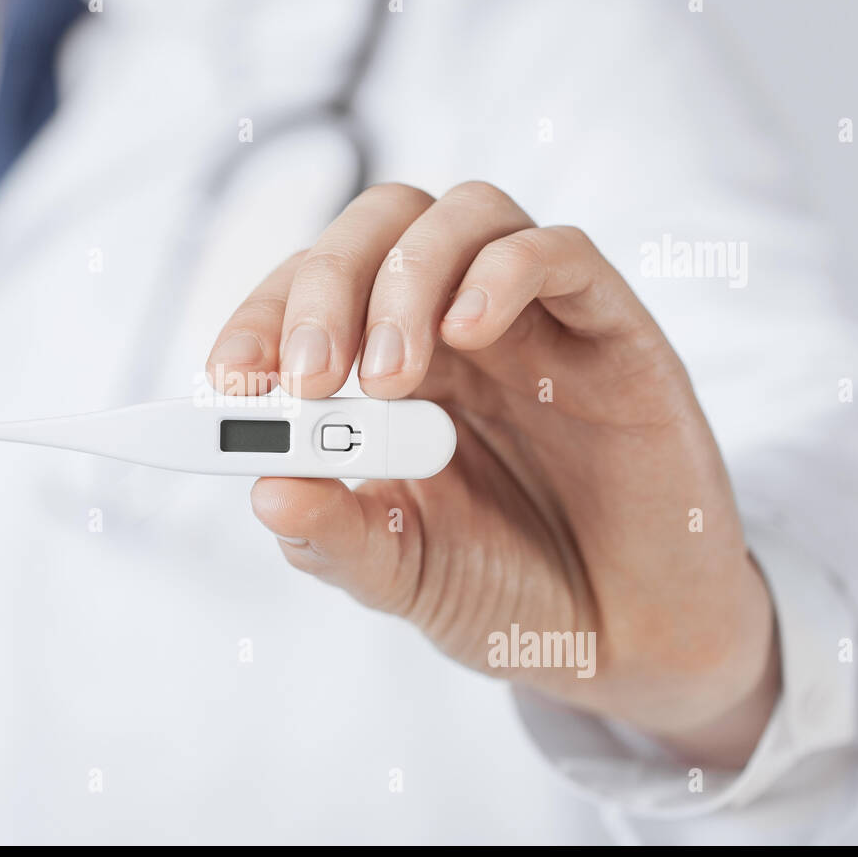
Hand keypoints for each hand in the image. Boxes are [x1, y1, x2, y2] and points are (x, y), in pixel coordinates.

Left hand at [205, 182, 778, 767]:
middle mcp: (456, 330)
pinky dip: (504, 274)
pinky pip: (561, 252)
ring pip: (463, 214)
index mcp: (392, 373)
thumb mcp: (403, 575)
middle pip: (378, 228)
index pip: (310, 293)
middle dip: (324, 289)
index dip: (260, 318)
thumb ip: (336, 536)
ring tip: (387, 380)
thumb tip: (264, 492)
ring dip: (405, 279)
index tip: (229, 378)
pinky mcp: (614, 332)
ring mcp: (535, 323)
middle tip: (308, 379)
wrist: (628, 642)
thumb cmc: (511, 593)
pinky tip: (468, 335)